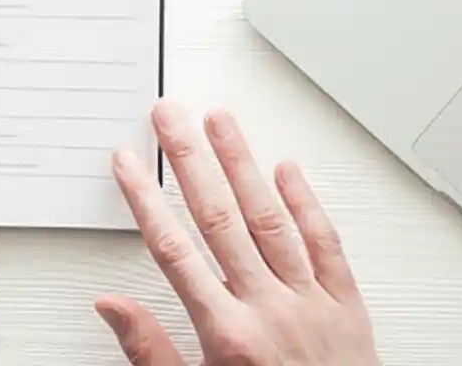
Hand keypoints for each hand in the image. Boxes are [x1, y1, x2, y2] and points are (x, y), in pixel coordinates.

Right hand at [96, 101, 376, 364]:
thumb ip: (151, 352)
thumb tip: (112, 307)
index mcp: (226, 336)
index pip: (173, 250)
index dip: (144, 200)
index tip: (126, 165)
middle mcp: (268, 311)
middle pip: (218, 218)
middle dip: (188, 160)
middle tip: (169, 118)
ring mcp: (311, 305)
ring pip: (270, 219)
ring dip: (242, 164)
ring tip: (221, 123)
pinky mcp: (349, 309)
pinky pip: (326, 246)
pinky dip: (307, 205)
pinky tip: (288, 170)